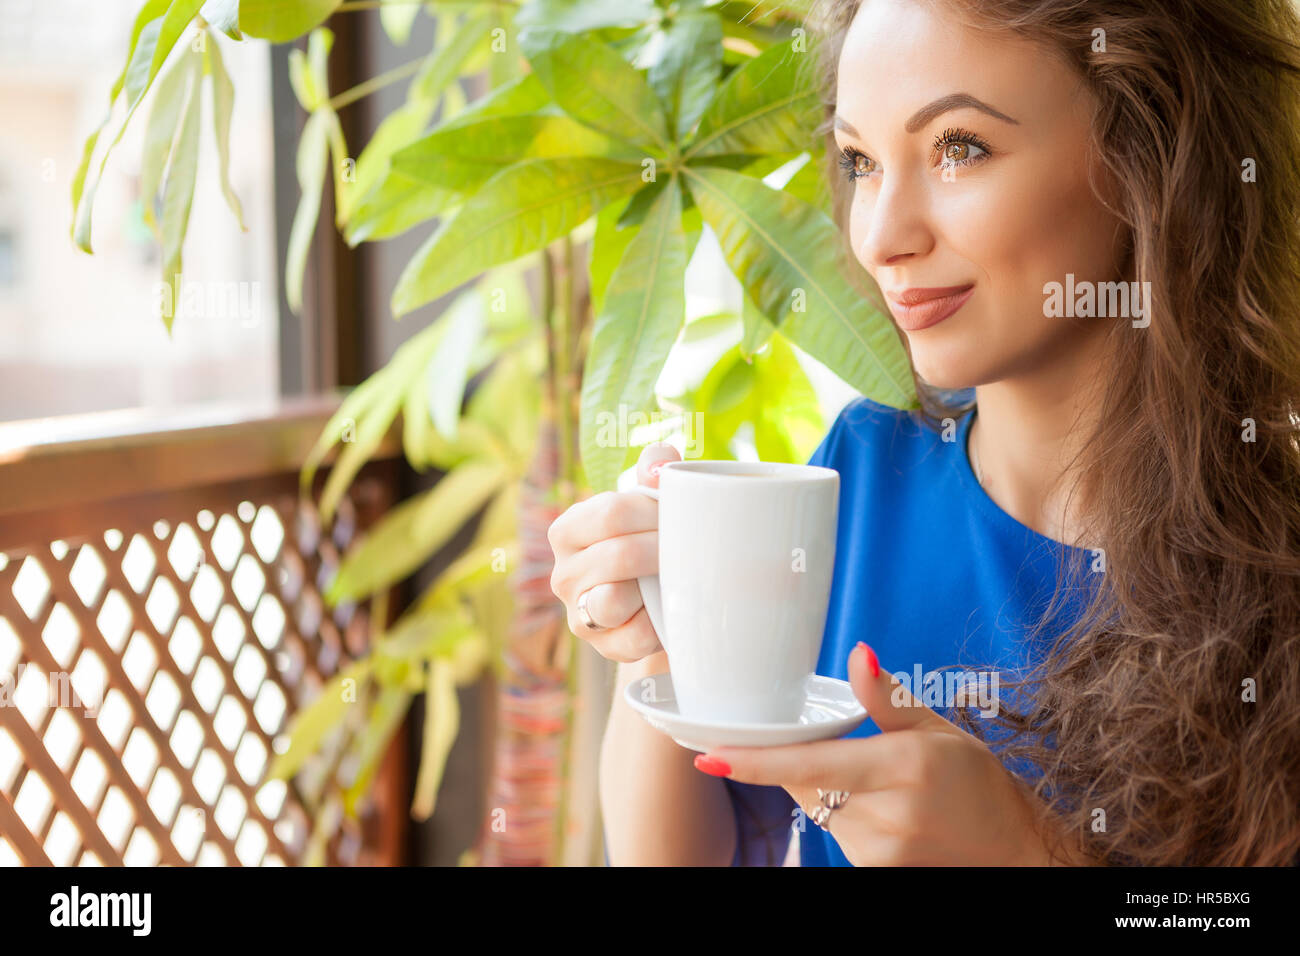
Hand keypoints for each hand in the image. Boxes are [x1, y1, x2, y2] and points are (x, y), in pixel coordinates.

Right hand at [547, 442, 680, 662]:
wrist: (656, 600)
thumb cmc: (649, 540)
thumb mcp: (649, 503)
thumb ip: (654, 470)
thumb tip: (661, 459)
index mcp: (567, 530)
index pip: (611, 512)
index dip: (655, 511)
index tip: (681, 514)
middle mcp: (563, 574)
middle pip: (619, 556)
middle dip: (663, 549)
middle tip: (691, 545)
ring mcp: (579, 614)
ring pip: (614, 600)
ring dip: (655, 586)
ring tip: (674, 574)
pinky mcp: (603, 646)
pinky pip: (634, 636)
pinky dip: (658, 622)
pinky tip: (668, 606)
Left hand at [692, 643, 1089, 865]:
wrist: (1012, 847)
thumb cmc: (976, 782)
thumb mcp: (936, 729)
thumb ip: (888, 697)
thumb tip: (858, 654)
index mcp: (902, 767)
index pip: (811, 764)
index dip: (757, 761)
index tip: (710, 754)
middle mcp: (887, 813)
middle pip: (806, 783)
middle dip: (802, 761)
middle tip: (833, 746)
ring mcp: (879, 849)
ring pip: (818, 807)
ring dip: (824, 788)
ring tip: (876, 781)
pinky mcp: (874, 869)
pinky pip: (834, 831)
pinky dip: (841, 811)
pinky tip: (879, 807)